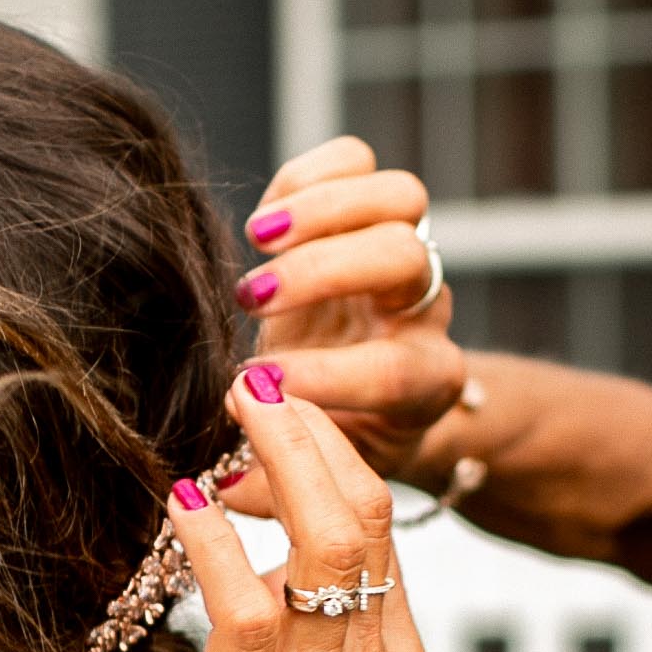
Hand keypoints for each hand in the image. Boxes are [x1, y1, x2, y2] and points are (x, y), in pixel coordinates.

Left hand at [162, 374, 425, 651]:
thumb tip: (261, 588)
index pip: (379, 526)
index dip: (335, 452)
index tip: (286, 408)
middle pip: (365, 504)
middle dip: (314, 424)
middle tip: (259, 375)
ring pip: (322, 528)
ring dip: (276, 449)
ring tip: (235, 400)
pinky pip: (242, 592)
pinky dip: (212, 533)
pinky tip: (183, 496)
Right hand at [234, 140, 467, 489]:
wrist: (367, 394)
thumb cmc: (330, 436)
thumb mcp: (316, 475)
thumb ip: (275, 485)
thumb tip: (226, 489)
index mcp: (425, 385)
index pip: (397, 370)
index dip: (330, 377)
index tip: (262, 386)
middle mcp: (422, 312)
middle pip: (404, 258)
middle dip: (322, 272)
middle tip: (251, 301)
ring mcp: (403, 253)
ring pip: (400, 198)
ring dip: (321, 211)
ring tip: (257, 242)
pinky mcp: (368, 210)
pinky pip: (357, 162)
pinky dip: (307, 177)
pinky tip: (262, 224)